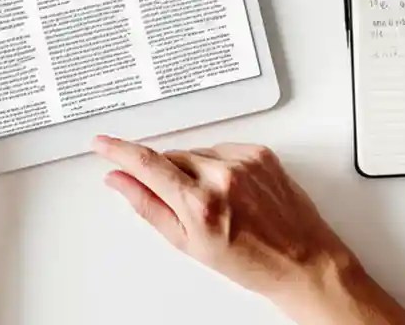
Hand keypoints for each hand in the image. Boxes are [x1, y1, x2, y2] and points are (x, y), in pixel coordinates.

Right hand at [93, 137, 404, 324]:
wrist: (302, 260)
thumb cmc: (251, 262)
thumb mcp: (188, 243)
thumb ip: (148, 206)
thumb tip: (119, 181)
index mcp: (200, 203)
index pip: (147, 164)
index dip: (118, 150)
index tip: (102, 143)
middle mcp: (222, 176)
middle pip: (171, 157)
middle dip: (166, 174)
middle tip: (184, 205)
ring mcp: (244, 161)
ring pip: (197, 152)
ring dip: (195, 170)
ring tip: (216, 203)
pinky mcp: (261, 152)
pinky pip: (223, 149)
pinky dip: (219, 165)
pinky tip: (232, 190)